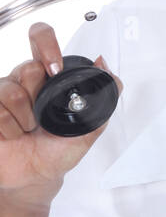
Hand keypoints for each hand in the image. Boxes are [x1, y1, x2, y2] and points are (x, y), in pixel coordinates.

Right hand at [0, 23, 121, 200]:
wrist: (36, 177)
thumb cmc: (58, 151)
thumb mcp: (89, 127)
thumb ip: (103, 96)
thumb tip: (104, 64)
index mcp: (47, 76)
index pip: (41, 38)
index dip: (46, 44)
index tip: (54, 68)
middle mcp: (22, 80)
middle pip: (27, 68)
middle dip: (39, 98)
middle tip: (43, 118)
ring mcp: (2, 94)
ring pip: (10, 91)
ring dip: (25, 119)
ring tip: (29, 130)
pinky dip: (9, 129)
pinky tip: (13, 135)